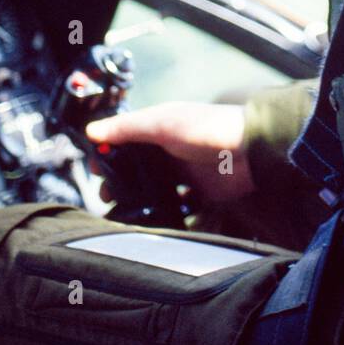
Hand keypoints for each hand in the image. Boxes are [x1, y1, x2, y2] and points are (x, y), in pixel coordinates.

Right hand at [85, 101, 256, 202]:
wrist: (251, 150)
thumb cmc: (207, 127)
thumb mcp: (162, 123)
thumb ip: (128, 128)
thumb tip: (92, 131)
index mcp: (160, 128)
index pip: (127, 140)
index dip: (109, 153)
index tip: (94, 170)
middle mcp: (170, 150)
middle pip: (137, 168)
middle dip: (119, 182)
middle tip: (106, 198)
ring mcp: (184, 173)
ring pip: (153, 188)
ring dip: (138, 199)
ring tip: (122, 214)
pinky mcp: (199, 194)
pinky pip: (176, 206)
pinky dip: (163, 212)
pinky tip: (150, 221)